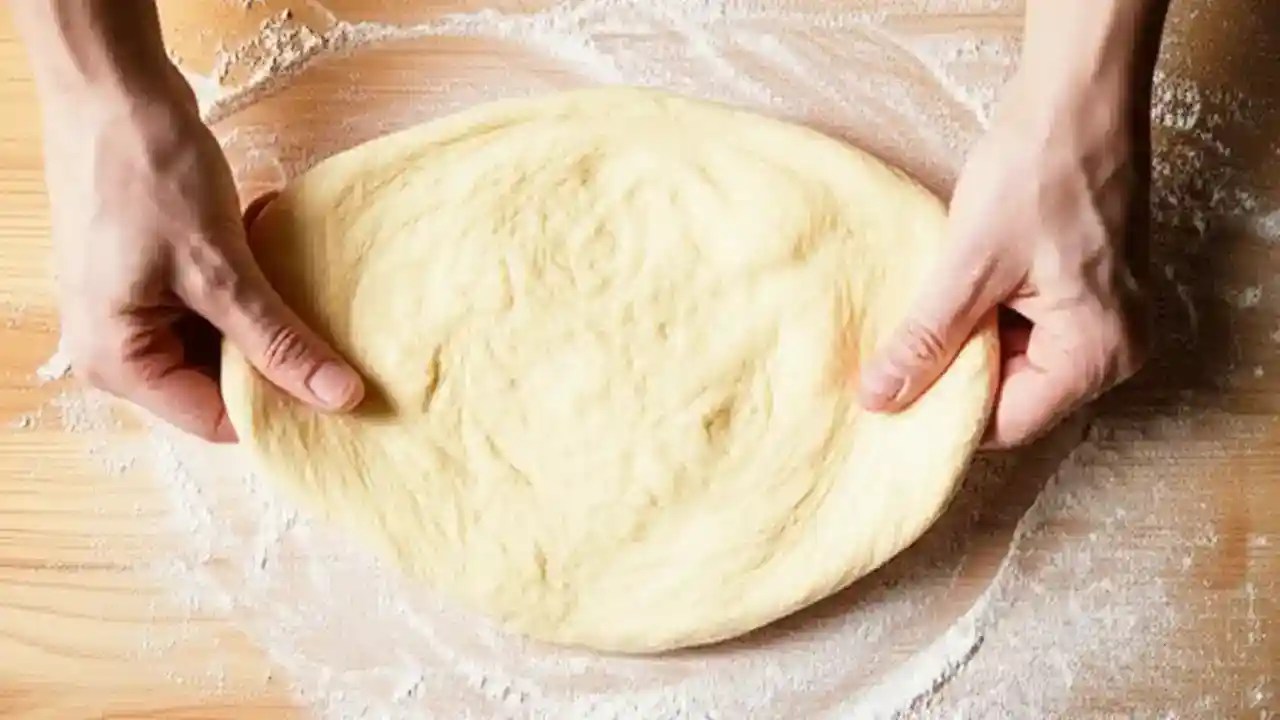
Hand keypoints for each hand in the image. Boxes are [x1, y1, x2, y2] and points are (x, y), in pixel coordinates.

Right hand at [44, 72, 363, 441]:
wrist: (111, 86)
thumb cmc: (146, 174)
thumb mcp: (221, 270)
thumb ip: (280, 341)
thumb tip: (341, 398)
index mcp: (119, 362)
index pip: (218, 419)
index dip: (281, 408)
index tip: (344, 390)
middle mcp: (122, 346)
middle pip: (225, 380)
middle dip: (278, 347)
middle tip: (332, 323)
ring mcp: (141, 308)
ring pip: (231, 335)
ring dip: (269, 301)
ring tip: (290, 261)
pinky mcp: (161, 273)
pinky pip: (223, 296)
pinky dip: (253, 270)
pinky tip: (265, 224)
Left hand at [858, 73, 1149, 447]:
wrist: (1078, 99)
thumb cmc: (1037, 172)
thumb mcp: (969, 264)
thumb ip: (925, 338)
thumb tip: (878, 398)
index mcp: (1096, 354)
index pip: (1008, 422)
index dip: (944, 418)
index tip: (887, 409)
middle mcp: (1113, 351)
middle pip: (1014, 398)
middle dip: (952, 382)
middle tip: (886, 374)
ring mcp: (1103, 322)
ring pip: (1015, 365)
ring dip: (965, 350)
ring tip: (911, 335)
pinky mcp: (1085, 296)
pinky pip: (1026, 333)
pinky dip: (984, 324)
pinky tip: (943, 307)